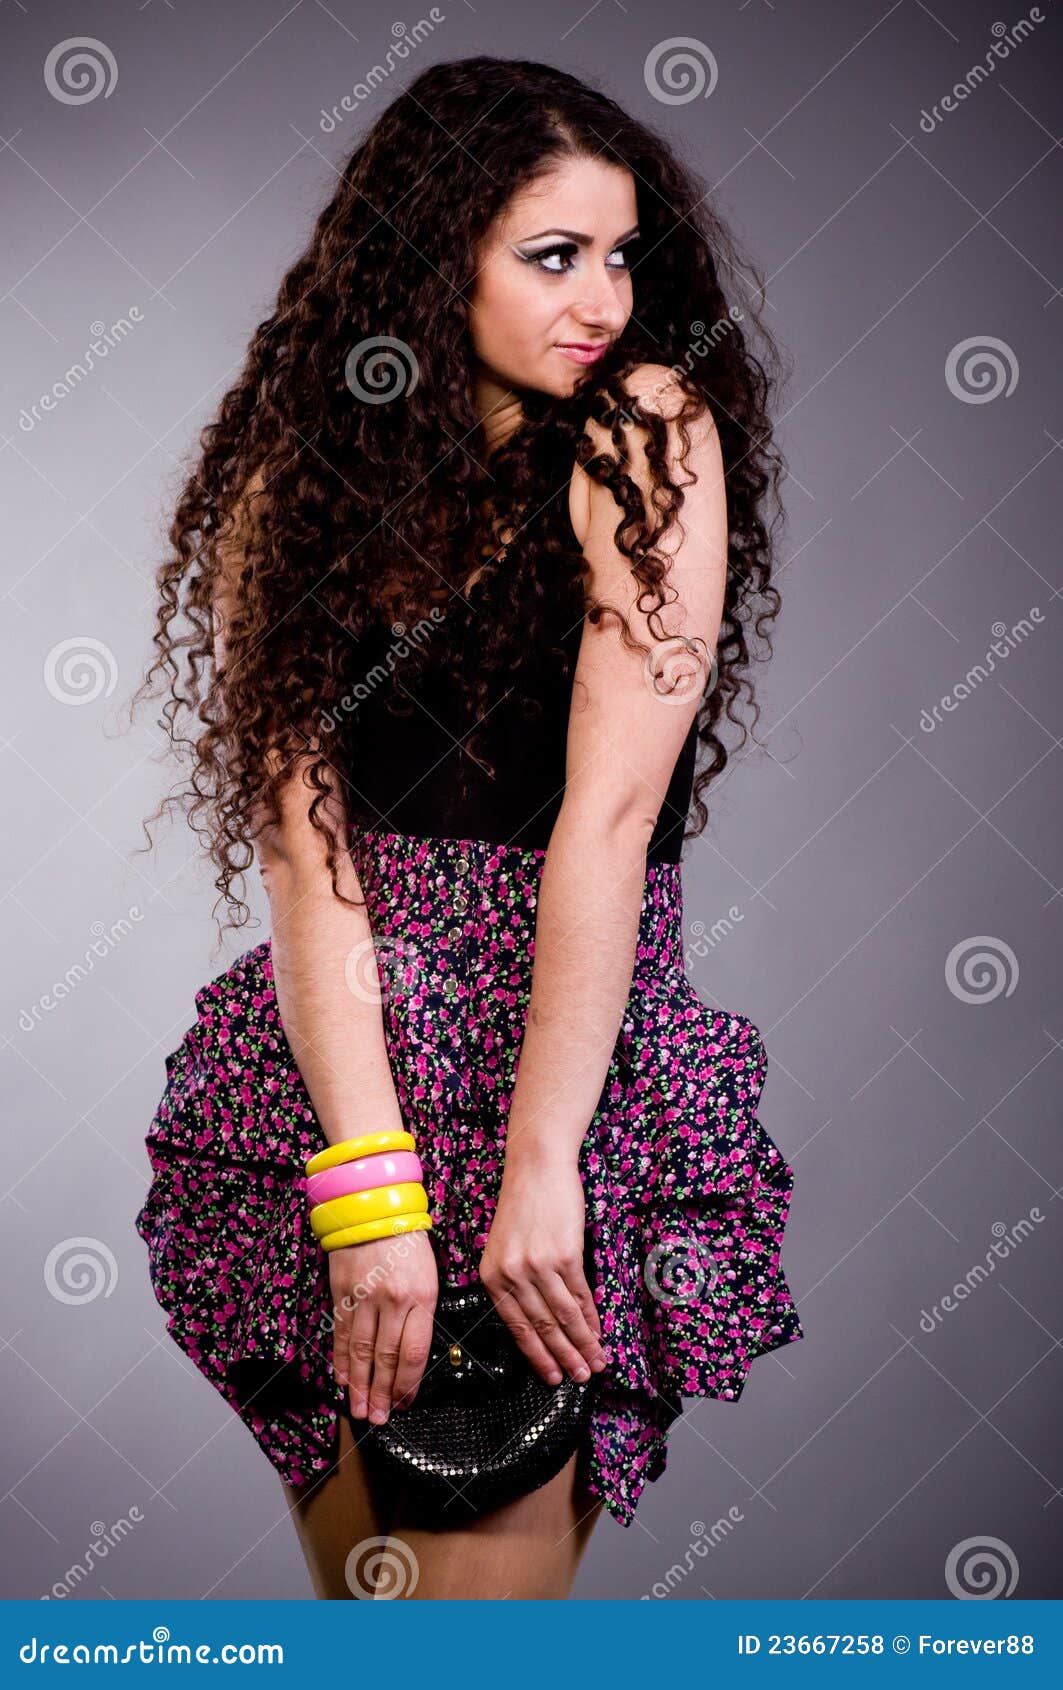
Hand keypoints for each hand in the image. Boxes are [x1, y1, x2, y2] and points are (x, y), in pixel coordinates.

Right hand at [328, 1229, 437, 1423]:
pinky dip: (340, 1361)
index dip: (408, 1385)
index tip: (405, 1404)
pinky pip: (340, 1335)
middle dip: (382, 1394)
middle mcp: (392, 1301)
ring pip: (360, 1352)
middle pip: (385, 1358)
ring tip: (360, 1410)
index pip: (414, 1353)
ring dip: (359, 1386)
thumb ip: (421, 1314)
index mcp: (421, 1297)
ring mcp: (363, 1298)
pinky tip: (342, 1380)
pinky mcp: (341, 1294)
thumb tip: (412, 1356)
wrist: (375, 1209)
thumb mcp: (429, 1276)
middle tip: (380, 1420)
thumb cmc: (408, 1243)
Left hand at [478, 1154, 608, 1384]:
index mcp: (491, 1275)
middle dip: (562, 1357)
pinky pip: (579, 1295)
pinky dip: (591, 1317)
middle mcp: (511, 1274)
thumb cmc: (524, 1205)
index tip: (552, 1376)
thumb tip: (542, 1323)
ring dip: (581, 1344)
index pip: (516, 1326)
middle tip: (579, 1378)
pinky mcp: (563, 1254)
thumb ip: (516, 1283)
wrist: (537, 1166)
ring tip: (595, 1363)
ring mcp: (537, 1265)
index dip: (537, 1355)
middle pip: (540, 1327)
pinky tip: (598, 1332)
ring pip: (562, 1316)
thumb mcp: (506, 1247)